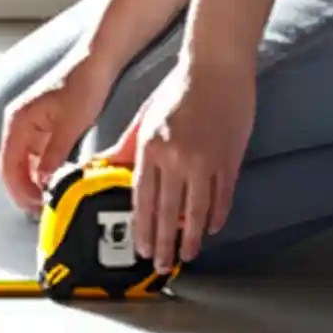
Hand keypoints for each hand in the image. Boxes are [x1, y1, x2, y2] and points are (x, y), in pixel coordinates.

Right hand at [0, 49, 118, 212]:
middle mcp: (18, 124)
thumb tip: (43, 181)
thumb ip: (54, 154)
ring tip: (50, 200)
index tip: (34, 207)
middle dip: (24, 190)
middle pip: (12, 167)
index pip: (8, 165)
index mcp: (18, 121)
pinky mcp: (43, 127)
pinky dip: (43, 171)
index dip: (19, 190)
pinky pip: (36, 156)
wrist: (97, 62)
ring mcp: (30, 126)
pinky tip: (57, 181)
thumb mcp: (71, 124)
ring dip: (33, 182)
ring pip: (24, 163)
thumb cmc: (84, 85)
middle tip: (42, 211)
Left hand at [104, 60, 255, 271]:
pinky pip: (222, 197)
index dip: (142, 228)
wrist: (217, 68)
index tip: (141, 247)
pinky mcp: (229, 160)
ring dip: (192, 237)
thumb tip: (103, 166)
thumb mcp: (144, 118)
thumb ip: (126, 147)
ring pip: (197, 211)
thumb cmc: (177, 89)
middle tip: (161, 264)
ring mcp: (205, 161)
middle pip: (168, 212)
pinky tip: (211, 229)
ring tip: (187, 255)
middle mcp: (176, 158)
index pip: (143, 199)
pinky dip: (217, 216)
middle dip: (164, 242)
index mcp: (150, 149)